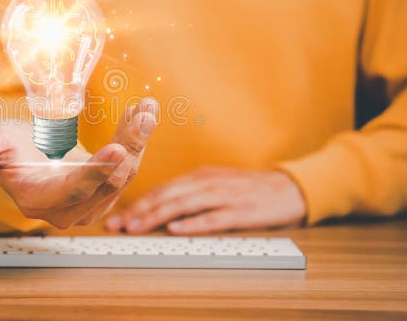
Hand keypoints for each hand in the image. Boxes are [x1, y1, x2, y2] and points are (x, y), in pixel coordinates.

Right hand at [0, 99, 157, 228]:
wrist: (29, 155)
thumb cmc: (12, 146)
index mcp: (39, 200)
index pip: (75, 189)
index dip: (98, 170)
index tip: (119, 147)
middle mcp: (68, 210)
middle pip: (108, 181)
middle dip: (129, 145)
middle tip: (143, 113)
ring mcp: (92, 204)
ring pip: (125, 173)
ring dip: (138, 139)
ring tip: (145, 108)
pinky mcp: (108, 192)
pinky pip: (129, 166)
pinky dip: (136, 139)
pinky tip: (141, 112)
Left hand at [106, 166, 305, 234]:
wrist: (288, 188)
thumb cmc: (247, 189)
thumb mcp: (215, 184)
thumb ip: (190, 194)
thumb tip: (160, 209)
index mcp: (199, 176)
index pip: (162, 189)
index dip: (138, 203)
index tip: (118, 217)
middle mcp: (207, 183)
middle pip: (167, 195)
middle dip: (139, 210)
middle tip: (119, 224)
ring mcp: (224, 196)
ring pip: (184, 204)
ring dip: (157, 216)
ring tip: (138, 227)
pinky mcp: (240, 211)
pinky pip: (213, 218)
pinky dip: (193, 223)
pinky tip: (176, 229)